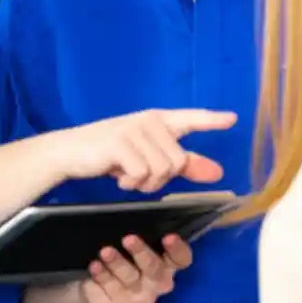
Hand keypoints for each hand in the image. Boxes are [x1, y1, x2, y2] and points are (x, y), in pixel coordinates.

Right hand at [58, 109, 232, 190]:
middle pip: (177, 161)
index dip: (211, 120)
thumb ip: (184, 165)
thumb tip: (217, 172)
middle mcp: (148, 121)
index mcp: (157, 121)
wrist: (69, 152)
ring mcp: (134, 129)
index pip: (190, 119)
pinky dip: (131, 183)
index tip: (232, 119)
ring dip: (144, 183)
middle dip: (160, 179)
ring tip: (126, 175)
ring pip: (161, 170)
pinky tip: (118, 176)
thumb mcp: (148, 158)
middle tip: (137, 175)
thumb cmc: (110, 154)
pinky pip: (142, 173)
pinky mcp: (120, 142)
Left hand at [80, 234, 192, 302]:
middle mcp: (158, 283)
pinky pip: (112, 291)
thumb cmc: (122, 257)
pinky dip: (103, 277)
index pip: (181, 259)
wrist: (98, 285)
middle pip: (155, 270)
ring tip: (105, 251)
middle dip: (142, 253)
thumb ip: (140, 234)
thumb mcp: (132, 246)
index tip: (169, 236)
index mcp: (167, 265)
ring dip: (118, 264)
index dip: (178, 249)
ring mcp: (141, 298)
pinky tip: (95, 266)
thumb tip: (133, 216)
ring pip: (131, 280)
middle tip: (128, 238)